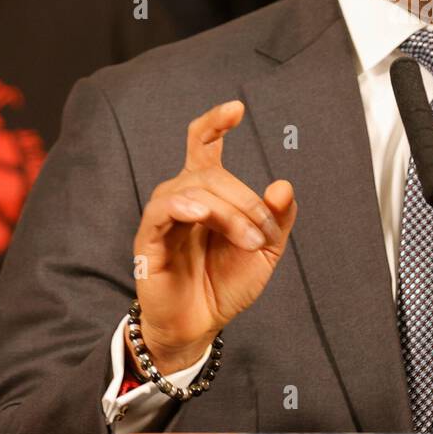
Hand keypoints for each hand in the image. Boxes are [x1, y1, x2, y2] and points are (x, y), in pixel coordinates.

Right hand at [131, 100, 296, 372]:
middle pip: (211, 175)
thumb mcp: (265, 250)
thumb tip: (284, 185)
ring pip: (192, 189)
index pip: (203, 145)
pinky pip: (161, 211)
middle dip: (245, 202)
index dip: (215, 122)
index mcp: (209, 193)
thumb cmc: (226, 283)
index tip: (236, 108)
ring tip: (246, 240)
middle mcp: (183, 198)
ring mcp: (164, 217)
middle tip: (263, 235)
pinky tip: (199, 213)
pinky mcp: (148, 240)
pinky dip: (182, 206)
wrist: (202, 325)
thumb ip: (276, 219)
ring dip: (226, 211)